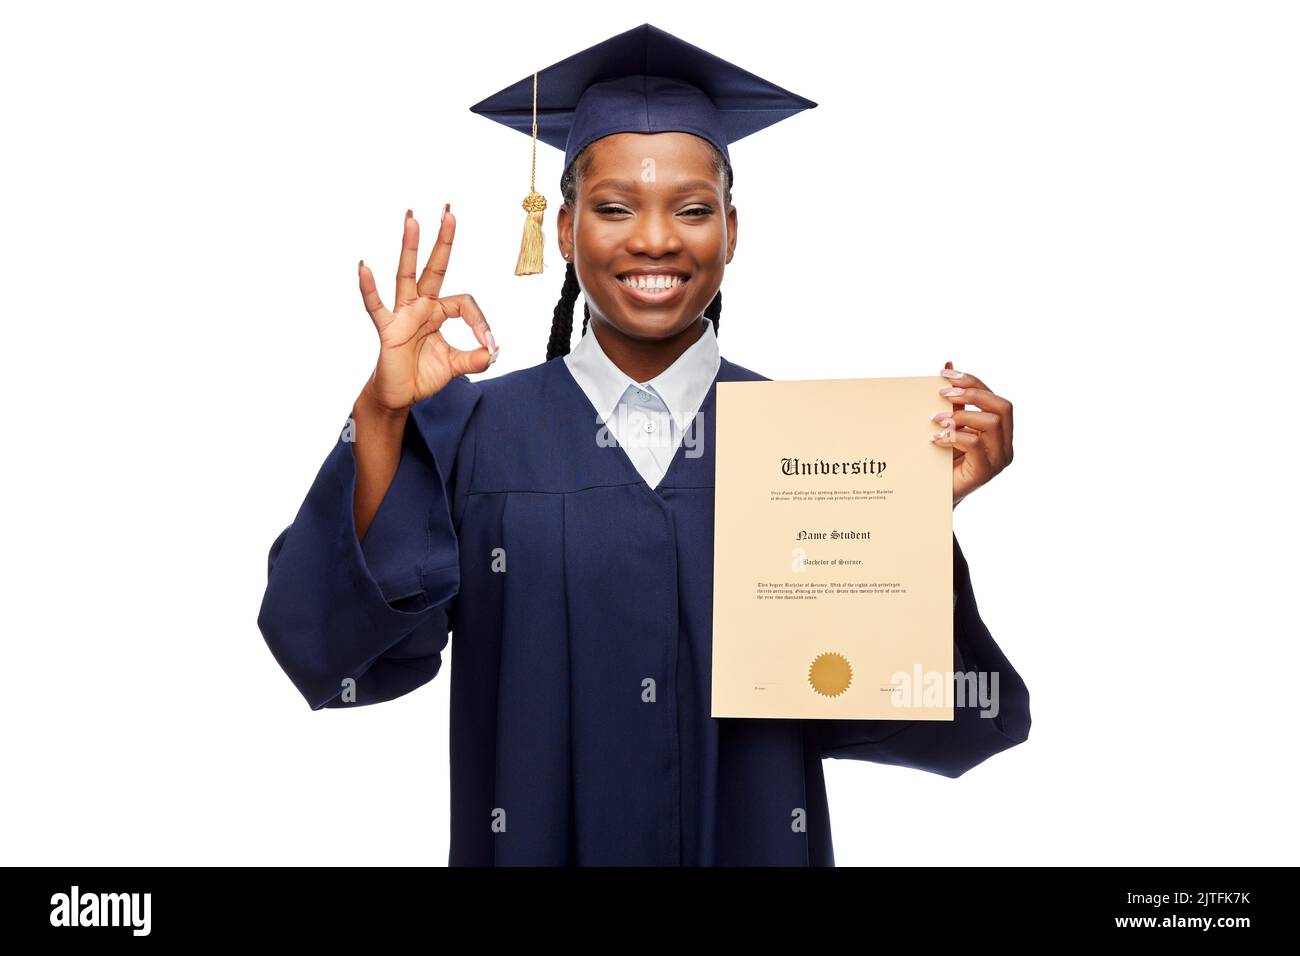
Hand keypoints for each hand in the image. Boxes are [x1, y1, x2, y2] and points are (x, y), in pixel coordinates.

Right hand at [358, 205, 497, 412]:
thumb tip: (493, 352)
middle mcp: (420, 307)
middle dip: (442, 242)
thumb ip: (474, 358)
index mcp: (438, 313)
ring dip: (410, 247)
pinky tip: (365, 267)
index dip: (480, 322)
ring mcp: (402, 315)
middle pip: (433, 268)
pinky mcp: (387, 329)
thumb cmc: (423, 375)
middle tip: (449, 212)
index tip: (490, 344)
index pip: (464, 303)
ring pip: (406, 275)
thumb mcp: (455, 366)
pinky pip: (376, 305)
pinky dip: (370, 288)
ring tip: (412, 219)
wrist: (400, 395)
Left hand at [931, 361, 1013, 506]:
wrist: (933, 496)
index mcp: (1000, 431)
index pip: (995, 398)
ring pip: (992, 423)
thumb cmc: (942, 460)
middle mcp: (1005, 445)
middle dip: (973, 393)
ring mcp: (998, 460)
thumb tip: (948, 364)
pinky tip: (935, 438)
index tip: (944, 374)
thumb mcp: (947, 424)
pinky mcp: (985, 473)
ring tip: (937, 420)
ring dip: (961, 415)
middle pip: (1002, 407)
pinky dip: (954, 436)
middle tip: (942, 393)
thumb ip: (953, 399)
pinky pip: (976, 444)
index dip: (973, 381)